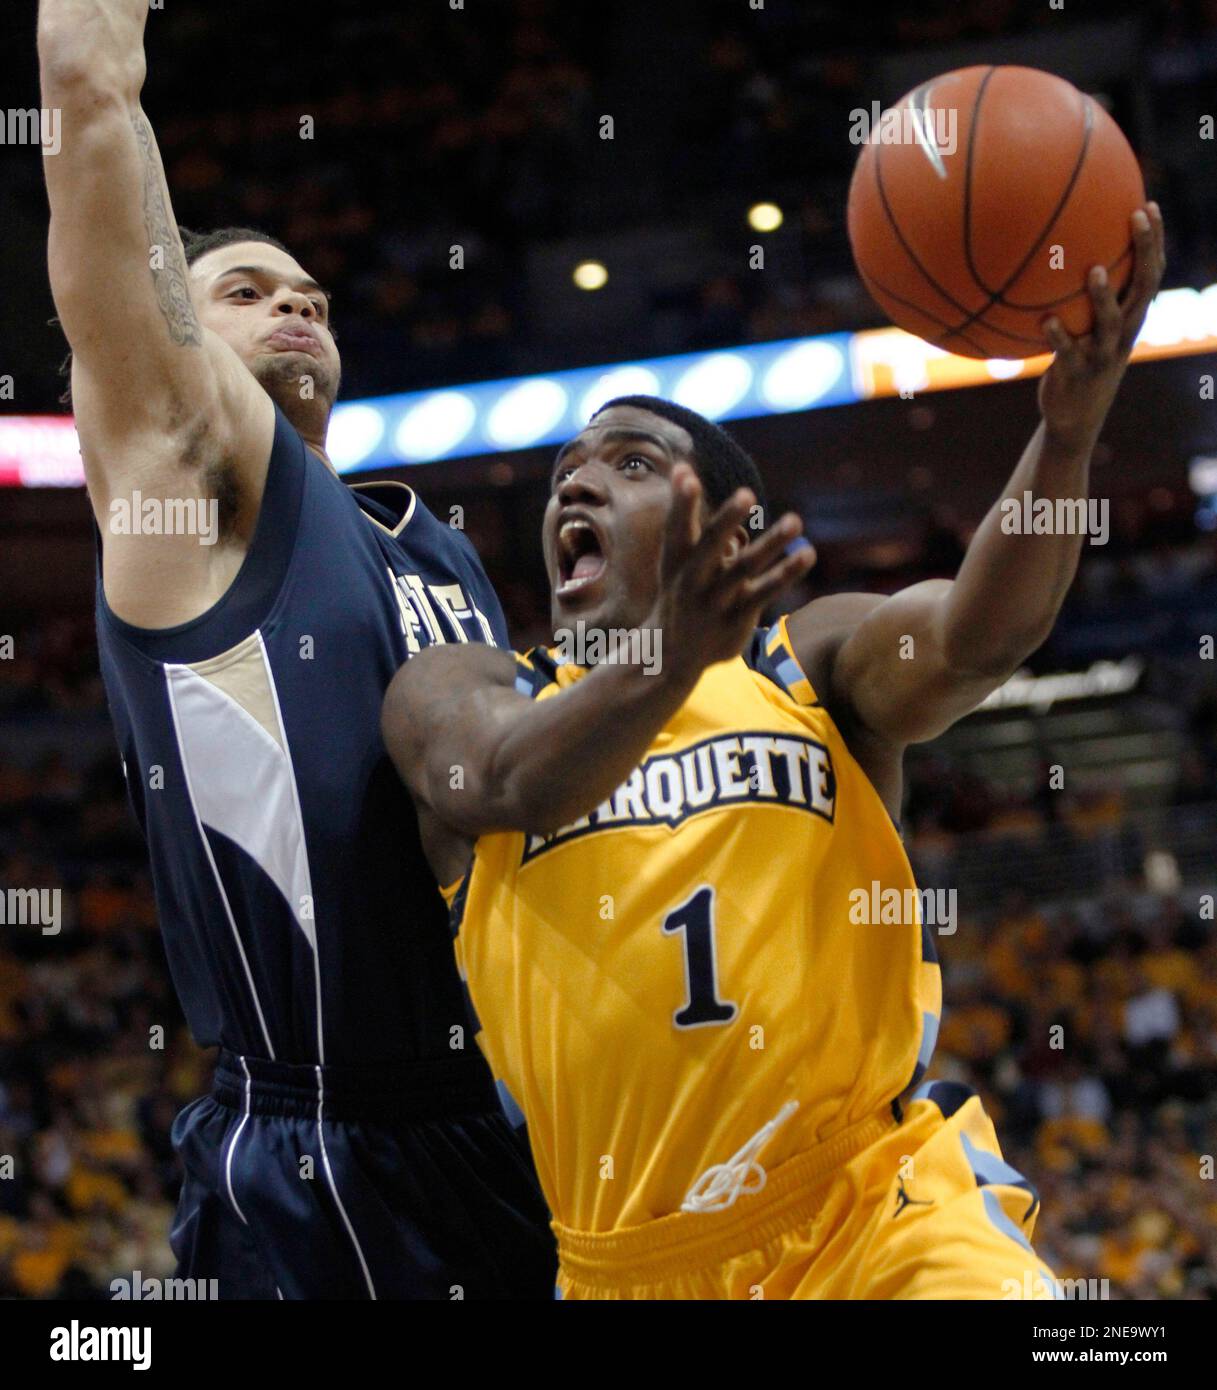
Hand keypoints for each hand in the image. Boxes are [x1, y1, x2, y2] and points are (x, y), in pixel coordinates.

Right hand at [646, 464, 815, 682]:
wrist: (670, 655)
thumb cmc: (678, 591)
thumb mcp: (674, 556)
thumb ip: (683, 514)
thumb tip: (682, 467)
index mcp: (675, 561)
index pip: (676, 528)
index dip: (681, 503)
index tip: (686, 474)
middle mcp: (692, 580)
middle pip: (709, 547)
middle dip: (726, 521)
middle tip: (746, 494)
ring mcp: (715, 601)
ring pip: (744, 569)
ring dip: (770, 545)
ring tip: (795, 520)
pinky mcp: (737, 617)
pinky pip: (765, 592)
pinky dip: (786, 573)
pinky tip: (807, 554)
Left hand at [1037, 202, 1165, 451]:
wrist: (1075, 416)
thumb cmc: (1079, 360)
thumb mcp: (1088, 328)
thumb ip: (1081, 298)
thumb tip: (1057, 256)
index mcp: (1131, 316)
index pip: (1152, 271)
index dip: (1155, 240)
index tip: (1148, 205)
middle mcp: (1124, 330)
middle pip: (1144, 286)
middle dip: (1143, 250)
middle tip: (1136, 218)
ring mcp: (1103, 352)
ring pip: (1110, 321)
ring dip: (1103, 297)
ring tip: (1095, 271)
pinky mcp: (1078, 373)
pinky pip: (1068, 352)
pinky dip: (1058, 337)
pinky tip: (1045, 321)